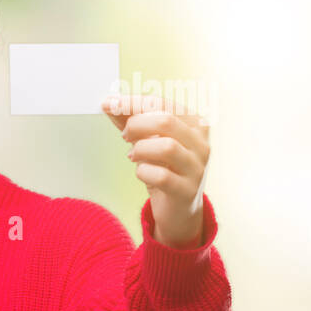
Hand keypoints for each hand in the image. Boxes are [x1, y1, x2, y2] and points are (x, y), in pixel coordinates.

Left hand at [103, 94, 209, 248]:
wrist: (178, 208)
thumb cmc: (164, 168)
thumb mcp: (149, 141)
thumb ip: (131, 121)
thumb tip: (110, 103)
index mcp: (194, 123)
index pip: (162, 102)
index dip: (132, 102)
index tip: (109, 104)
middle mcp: (201, 143)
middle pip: (166, 120)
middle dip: (136, 125)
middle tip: (125, 136)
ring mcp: (197, 167)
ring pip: (167, 147)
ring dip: (140, 149)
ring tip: (133, 155)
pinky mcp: (187, 190)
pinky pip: (162, 176)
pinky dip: (143, 172)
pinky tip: (142, 172)